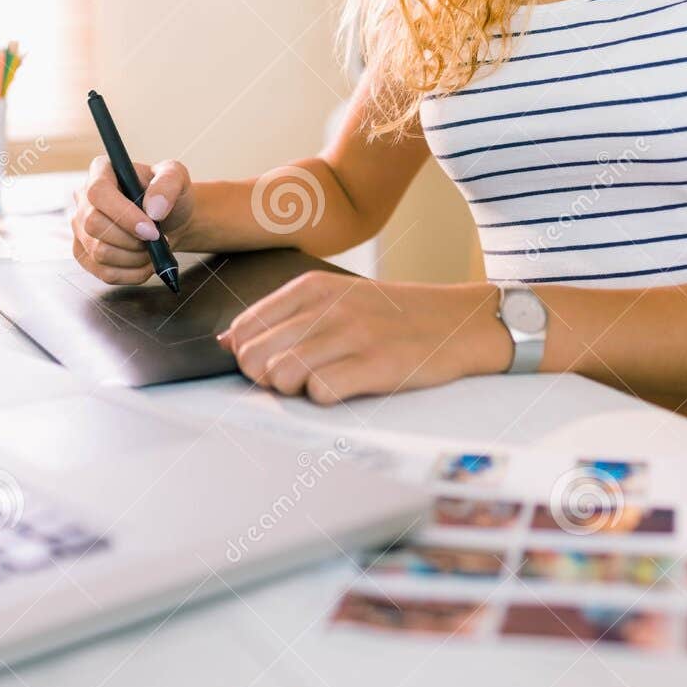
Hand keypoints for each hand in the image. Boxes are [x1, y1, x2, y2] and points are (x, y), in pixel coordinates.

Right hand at [71, 154, 194, 283]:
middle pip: (93, 226)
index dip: (124, 215)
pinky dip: (133, 273)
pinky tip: (147, 263)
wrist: (169, 221)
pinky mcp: (86, 255)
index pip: (98, 193)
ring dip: (135, 258)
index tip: (151, 230)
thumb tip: (153, 209)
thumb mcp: (177, 177)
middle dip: (131, 240)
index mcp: (102, 172)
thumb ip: (168, 183)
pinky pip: (104, 273)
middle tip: (157, 239)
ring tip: (154, 249)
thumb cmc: (168, 195)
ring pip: (99, 253)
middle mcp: (84, 199)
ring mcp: (80, 229)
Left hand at [215, 273, 511, 403]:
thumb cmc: (391, 316)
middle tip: (298, 379)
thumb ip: (282, 317)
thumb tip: (228, 342)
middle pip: (256, 358)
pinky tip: (346, 387)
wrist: (458, 322)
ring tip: (322, 382)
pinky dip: (325, 398)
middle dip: (267, 379)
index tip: (273, 363)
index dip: (249, 357)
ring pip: (283, 376)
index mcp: (312, 288)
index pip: (242, 330)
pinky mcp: (377, 364)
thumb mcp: (336, 299)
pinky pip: (321, 392)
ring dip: (294, 391)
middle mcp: (328, 307)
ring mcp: (354, 334)